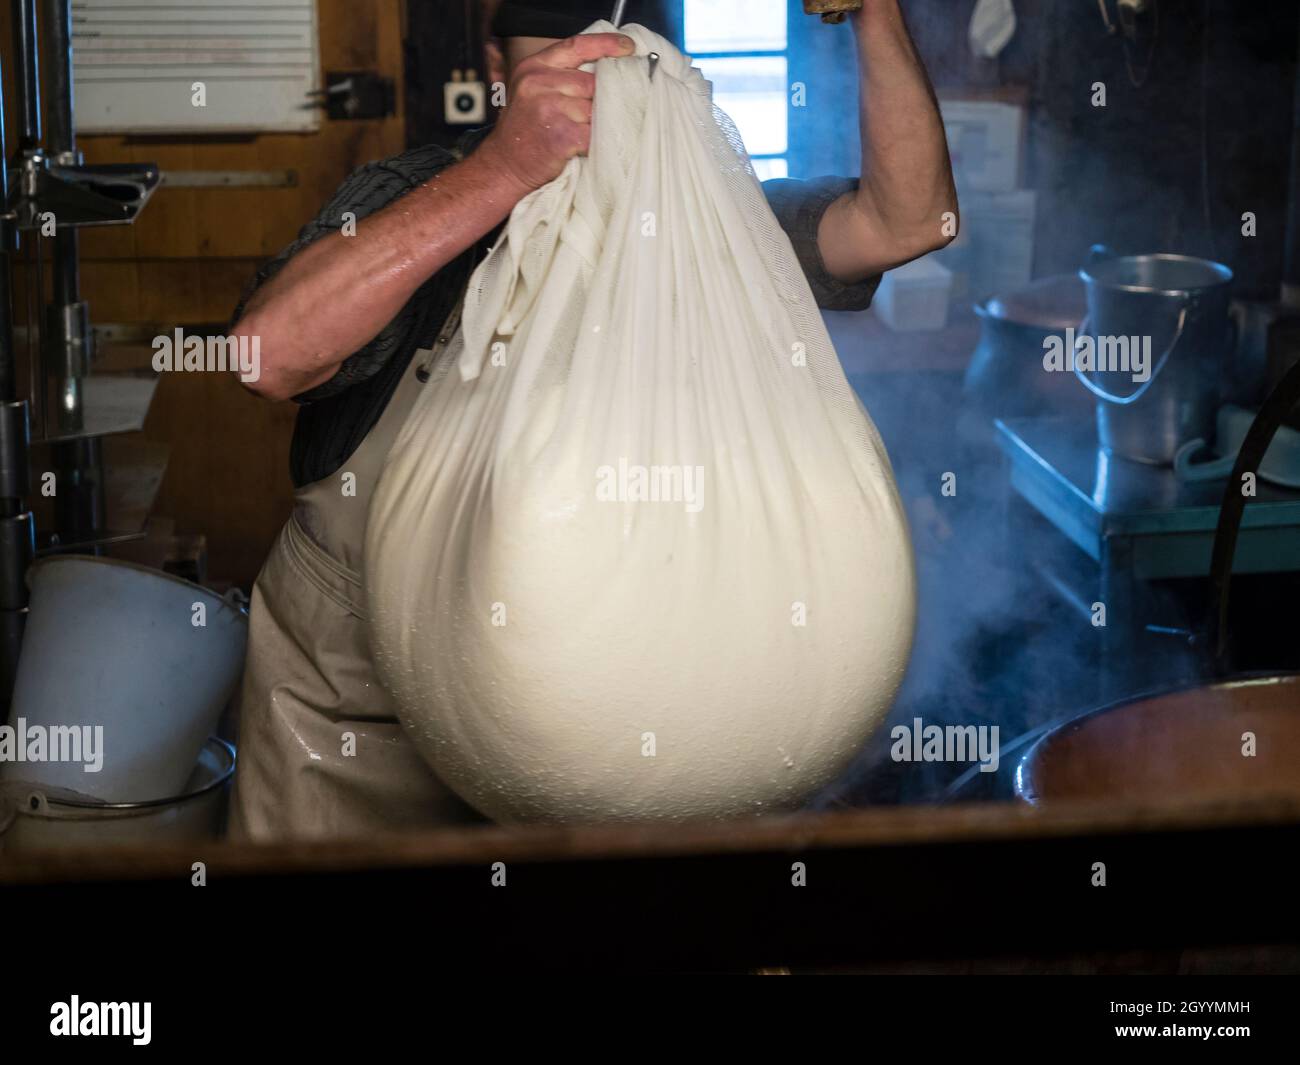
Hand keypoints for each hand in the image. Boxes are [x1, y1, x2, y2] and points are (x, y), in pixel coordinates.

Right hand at [476, 33, 635, 195]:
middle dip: (599, 101)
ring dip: (596, 125)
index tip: (628, 47)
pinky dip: (596, 143)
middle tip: (591, 118)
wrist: (504, 166)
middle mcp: (539, 83)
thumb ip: (561, 77)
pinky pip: (595, 134)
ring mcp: (549, 108)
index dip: (606, 44)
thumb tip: (605, 73)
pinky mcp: (561, 135)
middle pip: (592, 83)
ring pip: (596, 110)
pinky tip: (585, 148)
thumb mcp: (532, 91)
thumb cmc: (524, 131)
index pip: (577, 45)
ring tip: (581, 135)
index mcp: (534, 67)